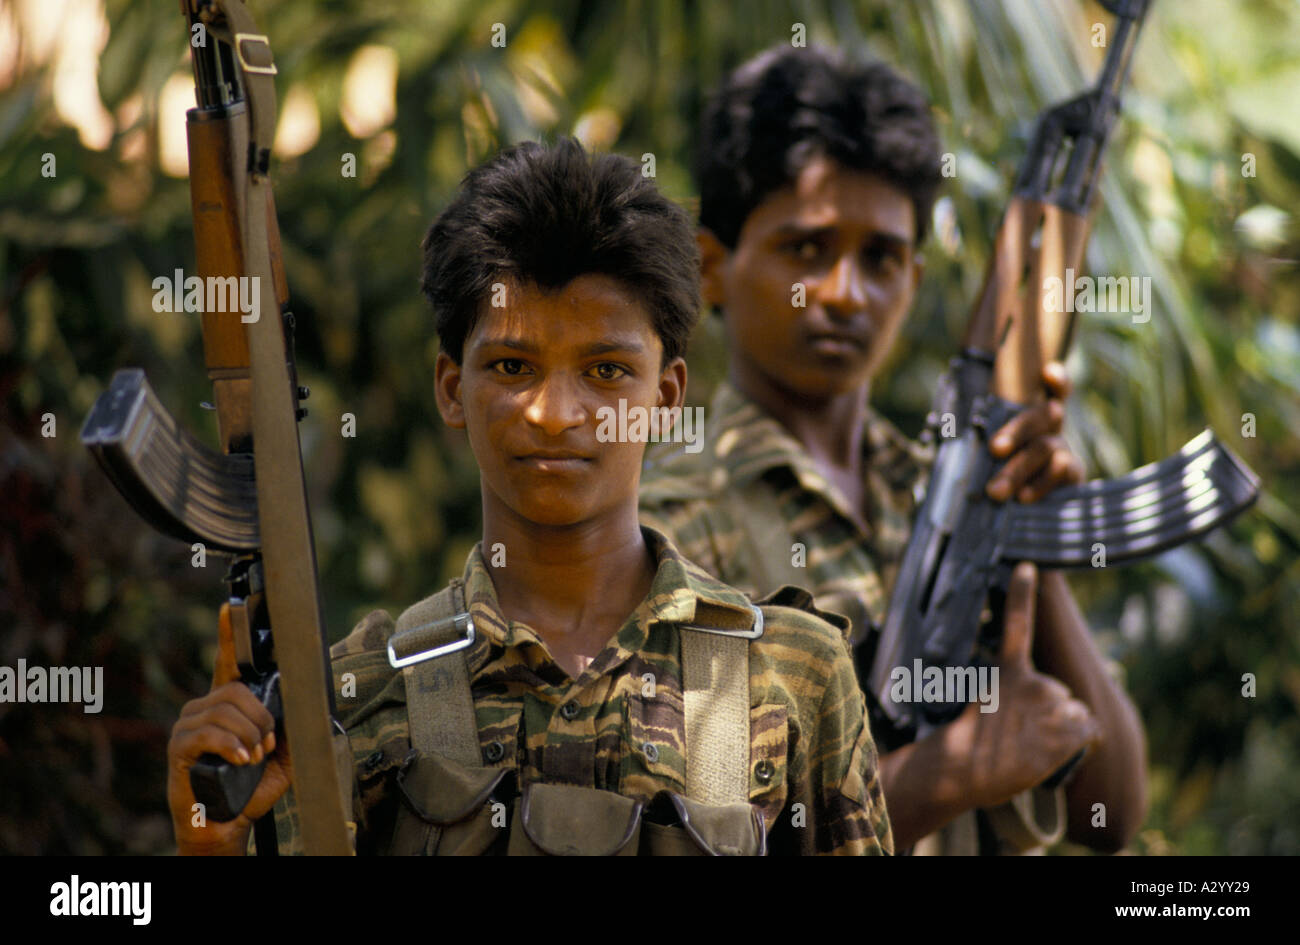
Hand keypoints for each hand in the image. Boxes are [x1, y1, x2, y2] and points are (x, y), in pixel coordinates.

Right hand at [166, 604, 292, 854]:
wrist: (227, 823)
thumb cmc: (251, 787)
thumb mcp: (283, 753)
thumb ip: (293, 725)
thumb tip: (308, 702)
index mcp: (227, 704)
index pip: (227, 661)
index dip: (229, 634)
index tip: (230, 608)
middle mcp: (204, 707)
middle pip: (236, 688)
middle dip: (262, 717)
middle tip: (266, 745)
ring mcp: (188, 725)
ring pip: (226, 710)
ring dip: (250, 735)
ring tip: (253, 758)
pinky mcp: (179, 747)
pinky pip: (208, 732)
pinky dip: (232, 745)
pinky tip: (241, 760)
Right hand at [951, 563, 1101, 809]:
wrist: (964, 768)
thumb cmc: (970, 745)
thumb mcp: (987, 707)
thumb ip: (1017, 697)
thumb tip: (1034, 701)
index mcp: (1009, 671)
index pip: (1017, 624)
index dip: (1021, 593)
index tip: (1027, 565)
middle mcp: (1035, 682)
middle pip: (1063, 693)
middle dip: (1052, 712)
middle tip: (1021, 733)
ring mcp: (1051, 706)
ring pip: (1077, 714)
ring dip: (1064, 730)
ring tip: (1032, 746)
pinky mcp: (1063, 732)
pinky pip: (1088, 733)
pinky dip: (1081, 743)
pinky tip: (1052, 751)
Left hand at [986, 361, 1084, 502]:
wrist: (1020, 506)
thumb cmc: (992, 468)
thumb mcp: (981, 451)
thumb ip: (975, 438)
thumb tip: (946, 430)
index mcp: (1029, 416)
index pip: (1050, 389)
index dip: (1056, 380)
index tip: (1048, 373)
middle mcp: (1050, 428)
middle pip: (1046, 415)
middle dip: (1018, 430)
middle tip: (994, 449)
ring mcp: (1062, 450)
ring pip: (1045, 448)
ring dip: (1018, 469)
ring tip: (996, 491)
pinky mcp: (1071, 475)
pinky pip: (1059, 473)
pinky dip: (1039, 485)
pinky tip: (1023, 497)